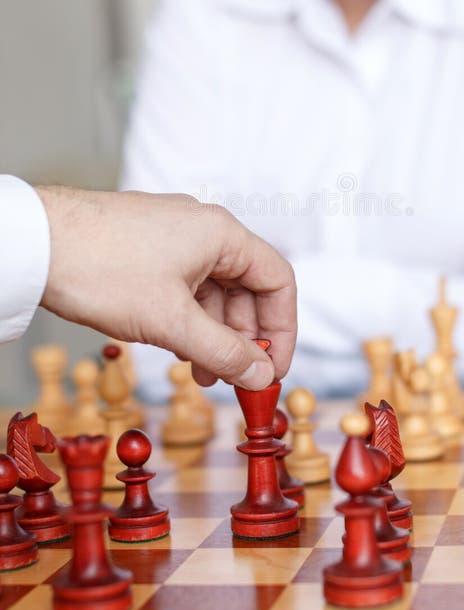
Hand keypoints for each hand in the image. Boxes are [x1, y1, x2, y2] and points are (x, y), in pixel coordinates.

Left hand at [36, 188, 296, 389]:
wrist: (34, 242)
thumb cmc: (103, 270)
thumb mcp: (171, 322)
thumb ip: (224, 352)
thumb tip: (263, 376)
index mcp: (222, 234)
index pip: (278, 280)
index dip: (282, 329)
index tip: (272, 369)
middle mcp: (204, 228)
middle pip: (246, 288)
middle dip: (243, 339)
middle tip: (233, 381)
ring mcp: (174, 235)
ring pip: (212, 290)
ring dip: (213, 334)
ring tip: (199, 374)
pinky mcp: (148, 245)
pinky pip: (184, 285)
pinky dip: (187, 319)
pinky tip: (174, 348)